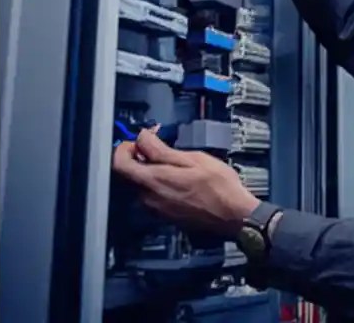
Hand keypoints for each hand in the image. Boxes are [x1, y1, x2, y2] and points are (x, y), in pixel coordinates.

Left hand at [112, 128, 259, 237]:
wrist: (235, 217)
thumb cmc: (219, 186)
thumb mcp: (192, 159)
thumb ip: (161, 150)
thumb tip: (141, 137)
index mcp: (153, 181)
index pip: (118, 163)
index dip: (123, 147)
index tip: (138, 140)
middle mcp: (148, 198)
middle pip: (127, 174)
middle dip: (137, 157)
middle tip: (155, 147)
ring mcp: (155, 209)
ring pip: (139, 185)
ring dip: (148, 170)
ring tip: (169, 162)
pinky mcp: (164, 216)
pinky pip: (150, 196)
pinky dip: (156, 183)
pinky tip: (175, 178)